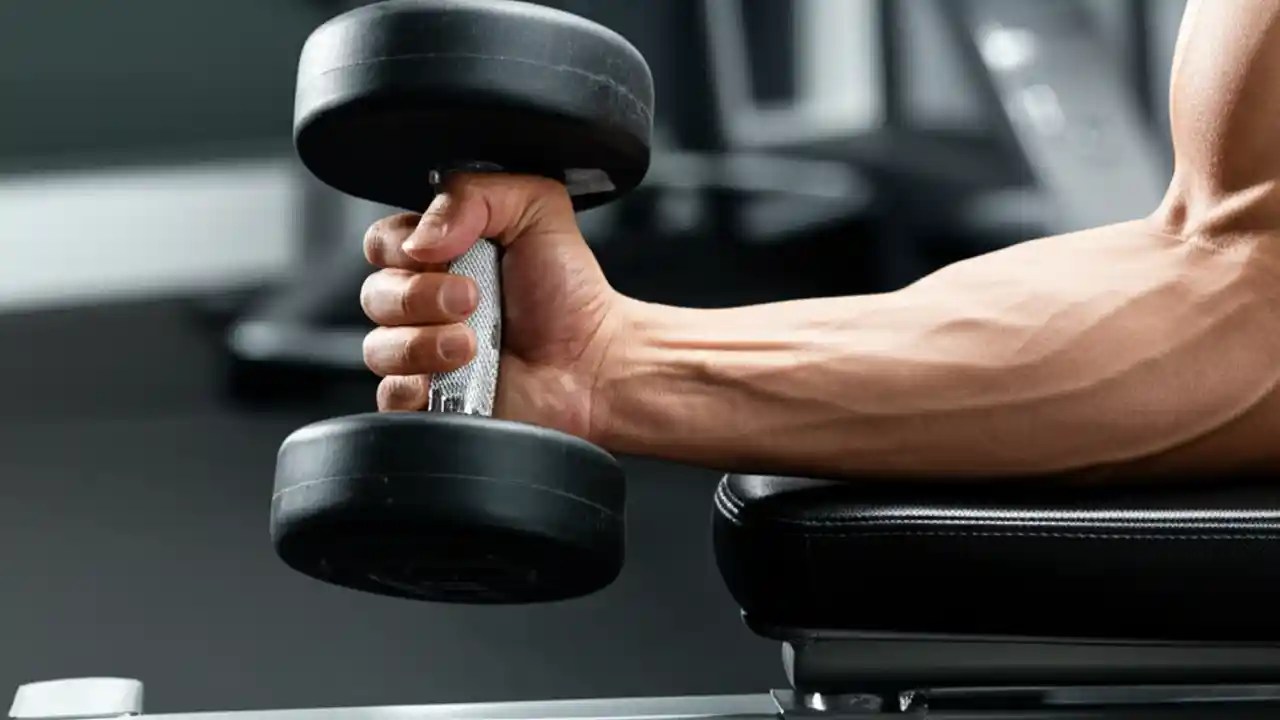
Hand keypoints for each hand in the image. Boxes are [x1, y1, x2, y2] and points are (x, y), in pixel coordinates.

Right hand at [358, 173, 628, 441]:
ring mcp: (424, 355)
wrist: (596, 362)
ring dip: (422, 342)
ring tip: (473, 344)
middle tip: (472, 299)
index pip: (383, 243)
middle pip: (375, 295)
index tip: (449, 251)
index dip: (402, 246)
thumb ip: (476, 193)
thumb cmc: (570, 292)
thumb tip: (421, 236)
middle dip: (418, 295)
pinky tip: (459, 375)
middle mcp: (424, 304)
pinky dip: (418, 386)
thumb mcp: (537, 210)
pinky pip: (391, 396)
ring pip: (378, 348)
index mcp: (441, 255)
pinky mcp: (430, 402)